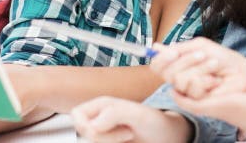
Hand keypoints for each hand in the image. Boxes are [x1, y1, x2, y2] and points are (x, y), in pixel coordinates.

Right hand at [72, 97, 191, 142]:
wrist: (167, 138)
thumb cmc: (154, 122)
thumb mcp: (139, 114)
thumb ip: (115, 113)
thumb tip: (92, 125)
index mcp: (101, 105)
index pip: (77, 117)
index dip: (90, 127)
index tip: (116, 128)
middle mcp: (98, 119)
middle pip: (83, 134)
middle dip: (103, 139)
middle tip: (127, 134)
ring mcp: (103, 134)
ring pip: (91, 142)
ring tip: (128, 137)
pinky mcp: (107, 142)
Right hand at [150, 37, 245, 99]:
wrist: (245, 72)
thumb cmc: (225, 59)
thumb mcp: (200, 47)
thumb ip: (179, 49)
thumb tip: (155, 47)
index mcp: (179, 67)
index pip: (158, 66)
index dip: (161, 59)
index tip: (173, 51)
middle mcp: (181, 81)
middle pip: (166, 72)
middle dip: (186, 60)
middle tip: (202, 55)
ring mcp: (189, 94)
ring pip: (179, 79)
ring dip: (200, 68)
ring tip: (214, 66)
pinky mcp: (198, 104)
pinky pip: (192, 88)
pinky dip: (205, 79)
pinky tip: (215, 80)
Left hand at [173, 50, 245, 141]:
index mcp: (230, 104)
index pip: (198, 103)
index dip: (181, 95)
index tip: (171, 85)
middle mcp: (227, 112)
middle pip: (196, 107)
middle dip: (183, 95)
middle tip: (174, 80)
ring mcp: (230, 117)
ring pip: (204, 109)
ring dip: (194, 97)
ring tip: (189, 80)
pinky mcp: (236, 119)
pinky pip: (214, 109)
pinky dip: (205, 100)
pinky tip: (209, 88)